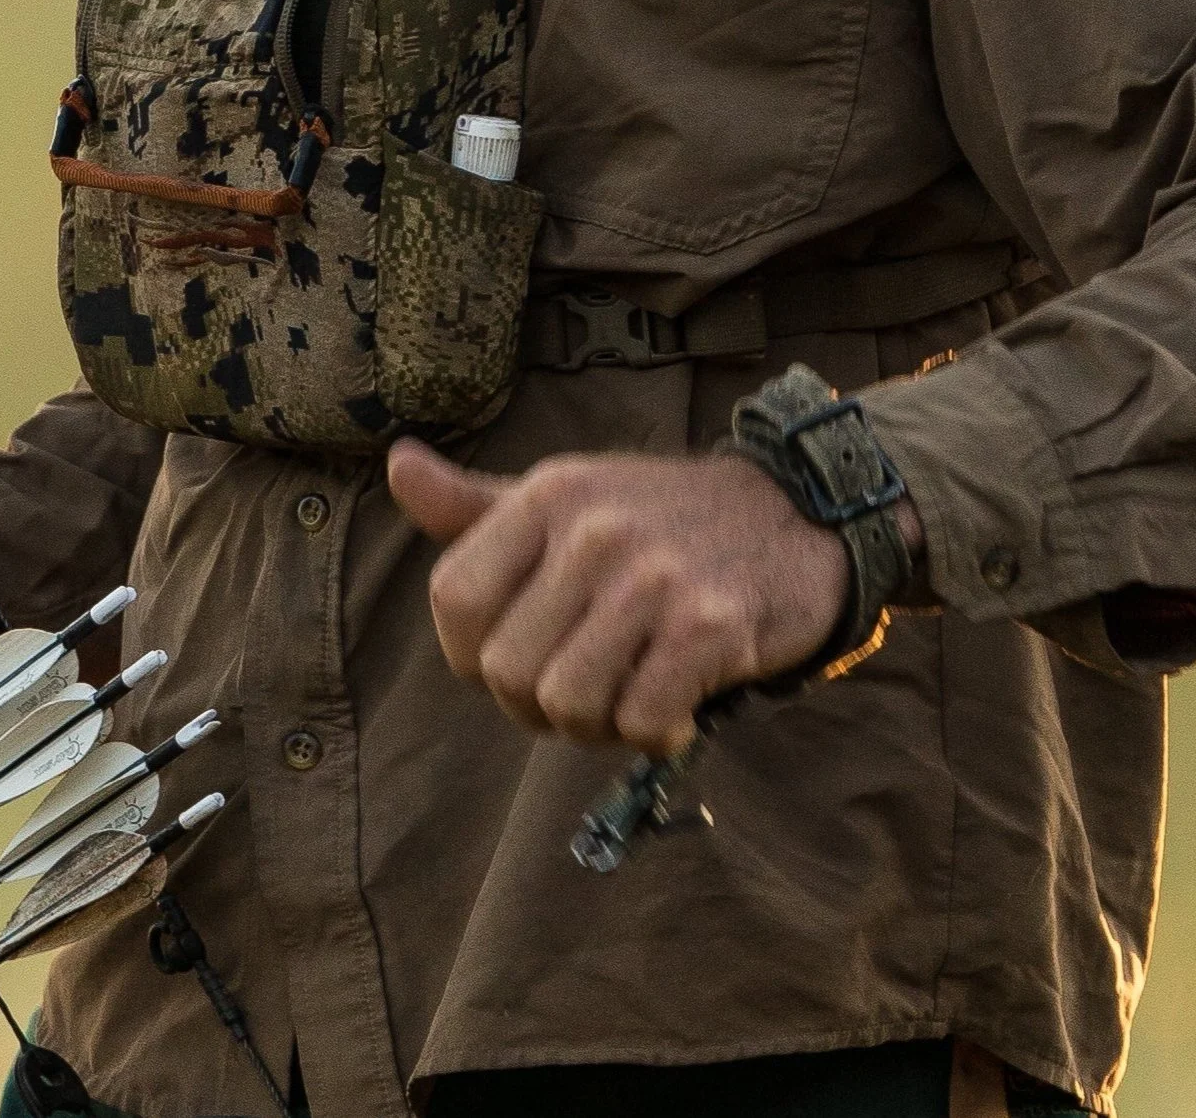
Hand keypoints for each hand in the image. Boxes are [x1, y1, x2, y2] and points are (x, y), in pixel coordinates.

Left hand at [389, 440, 859, 756]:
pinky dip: (656, 731)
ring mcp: (652, 576)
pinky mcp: (710, 624)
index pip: (453, 602)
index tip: (524, 652)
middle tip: (593, 679)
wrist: (798, 516)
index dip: (474, 654)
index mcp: (547, 495)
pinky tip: (678, 701)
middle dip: (540, 703)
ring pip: (567, 705)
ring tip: (633, 688)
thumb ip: (476, 506)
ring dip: (599, 724)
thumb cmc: (662, 520)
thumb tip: (397, 464)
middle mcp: (592, 528)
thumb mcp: (567, 497)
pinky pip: (641, 720)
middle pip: (506, 672)